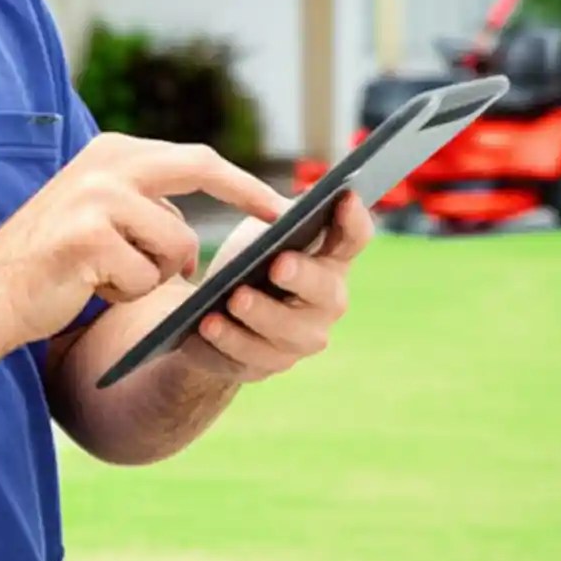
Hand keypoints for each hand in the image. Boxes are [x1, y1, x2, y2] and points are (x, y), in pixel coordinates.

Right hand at [0, 133, 287, 344]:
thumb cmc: (50, 265)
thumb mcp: (100, 218)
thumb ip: (144, 209)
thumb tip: (198, 230)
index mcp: (111, 152)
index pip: (195, 159)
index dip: (241, 183)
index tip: (279, 204)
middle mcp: (106, 162)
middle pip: (200, 169)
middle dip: (246, 194)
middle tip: (278, 222)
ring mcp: (97, 196)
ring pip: (176, 244)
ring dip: (155, 274)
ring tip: (110, 277)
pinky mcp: (90, 237)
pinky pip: (145, 277)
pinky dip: (126, 293)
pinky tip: (90, 288)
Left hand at [175, 191, 375, 383]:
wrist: (210, 313)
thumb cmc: (247, 262)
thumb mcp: (261, 234)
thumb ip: (276, 217)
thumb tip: (284, 210)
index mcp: (330, 261)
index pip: (353, 238)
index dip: (354, 218)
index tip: (345, 195)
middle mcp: (326, 303)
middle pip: (325, 292)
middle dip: (302, 277)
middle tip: (279, 264)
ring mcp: (299, 340)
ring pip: (287, 333)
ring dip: (260, 315)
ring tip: (233, 300)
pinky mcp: (265, 366)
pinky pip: (248, 358)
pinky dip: (226, 341)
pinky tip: (206, 326)